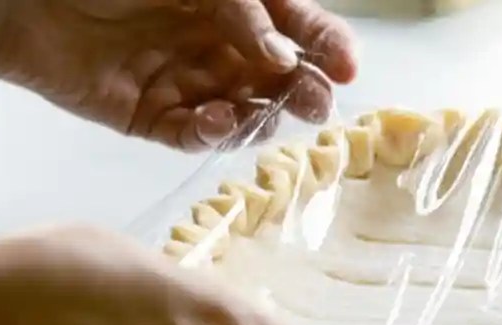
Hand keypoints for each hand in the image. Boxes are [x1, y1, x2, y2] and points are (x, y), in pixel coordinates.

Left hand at [0, 0, 356, 148]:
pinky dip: (212, 132)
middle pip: (281, 78)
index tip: (347, 65)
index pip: (300, 27)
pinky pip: (196, 135)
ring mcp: (189, 82)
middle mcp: (220, 45)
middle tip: (316, 103)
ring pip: (246, 113)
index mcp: (237, 5)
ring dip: (259, 116)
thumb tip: (279, 57)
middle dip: (304, 91)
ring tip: (256, 110)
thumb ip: (243, 9)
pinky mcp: (154, 118)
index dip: (328, 46)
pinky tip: (213, 119)